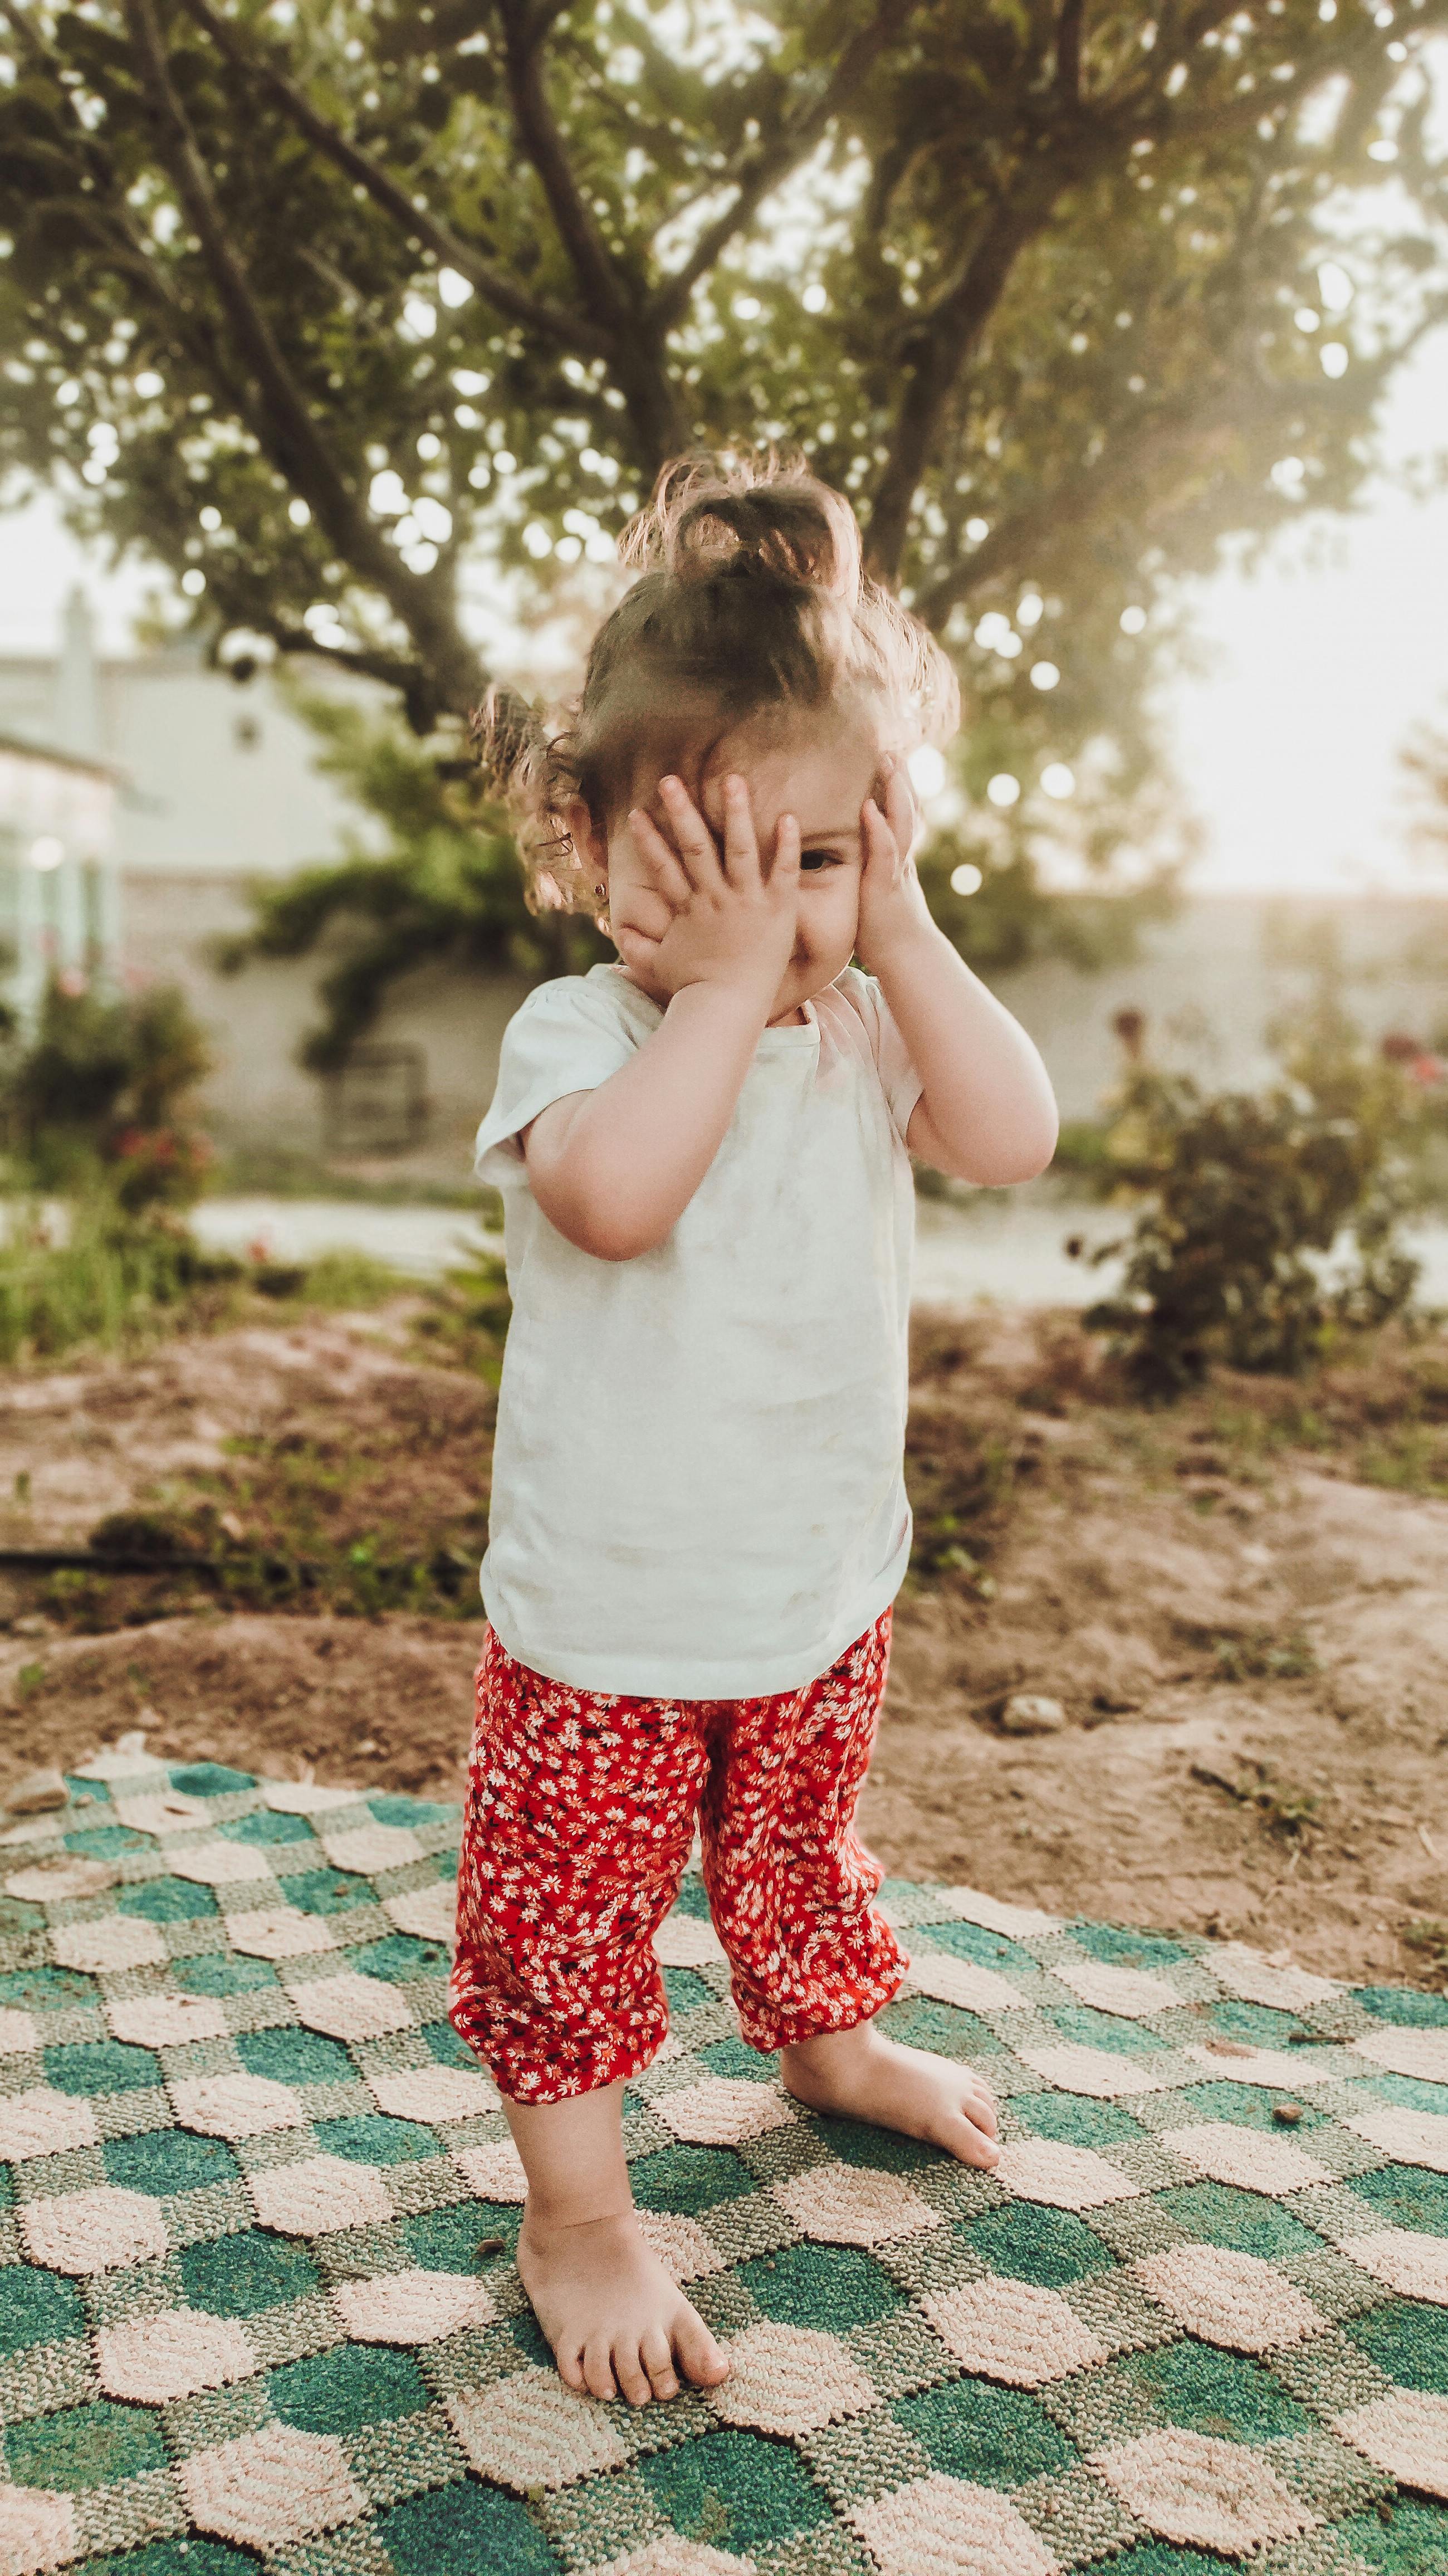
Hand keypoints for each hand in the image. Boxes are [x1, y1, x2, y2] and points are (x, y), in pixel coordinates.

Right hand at [615, 774, 799, 1009]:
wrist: (726, 1008)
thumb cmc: (693, 991)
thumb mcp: (659, 967)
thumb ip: (638, 949)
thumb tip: (619, 938)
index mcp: (688, 909)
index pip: (662, 866)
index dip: (648, 839)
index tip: (635, 813)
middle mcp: (714, 898)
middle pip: (695, 846)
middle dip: (681, 811)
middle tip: (670, 781)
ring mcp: (746, 902)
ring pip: (739, 848)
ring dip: (735, 812)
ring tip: (732, 779)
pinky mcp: (776, 910)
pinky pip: (783, 871)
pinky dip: (786, 845)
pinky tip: (789, 817)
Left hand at [854, 754, 935, 973]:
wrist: (904, 957)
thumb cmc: (882, 927)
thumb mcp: (874, 888)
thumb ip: (869, 866)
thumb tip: (852, 851)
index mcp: (896, 855)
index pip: (901, 813)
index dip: (898, 786)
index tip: (891, 758)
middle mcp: (901, 857)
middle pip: (907, 808)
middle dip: (901, 777)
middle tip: (892, 747)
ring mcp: (896, 870)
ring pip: (902, 822)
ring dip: (895, 792)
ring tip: (887, 762)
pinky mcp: (885, 887)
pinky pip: (884, 853)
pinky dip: (879, 829)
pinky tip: (870, 807)